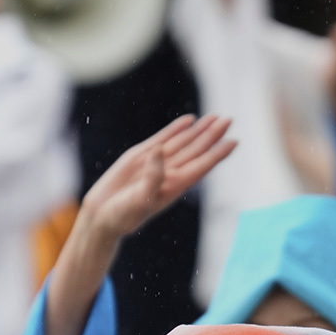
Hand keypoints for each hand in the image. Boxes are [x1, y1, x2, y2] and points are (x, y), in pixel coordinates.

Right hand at [79, 114, 235, 243]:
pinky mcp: (140, 156)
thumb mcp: (139, 200)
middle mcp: (169, 173)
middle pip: (196, 150)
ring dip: (199, 130)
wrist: (101, 216)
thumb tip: (160, 151)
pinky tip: (189, 120)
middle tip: (229, 120)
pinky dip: (176, 129)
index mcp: (174, 187)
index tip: (234, 142)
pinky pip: (162, 139)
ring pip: (183, 142)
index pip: (201, 166)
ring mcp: (156, 163)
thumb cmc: (122, 216)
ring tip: (216, 118)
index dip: (217, 154)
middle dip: (212, 136)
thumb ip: (153, 177)